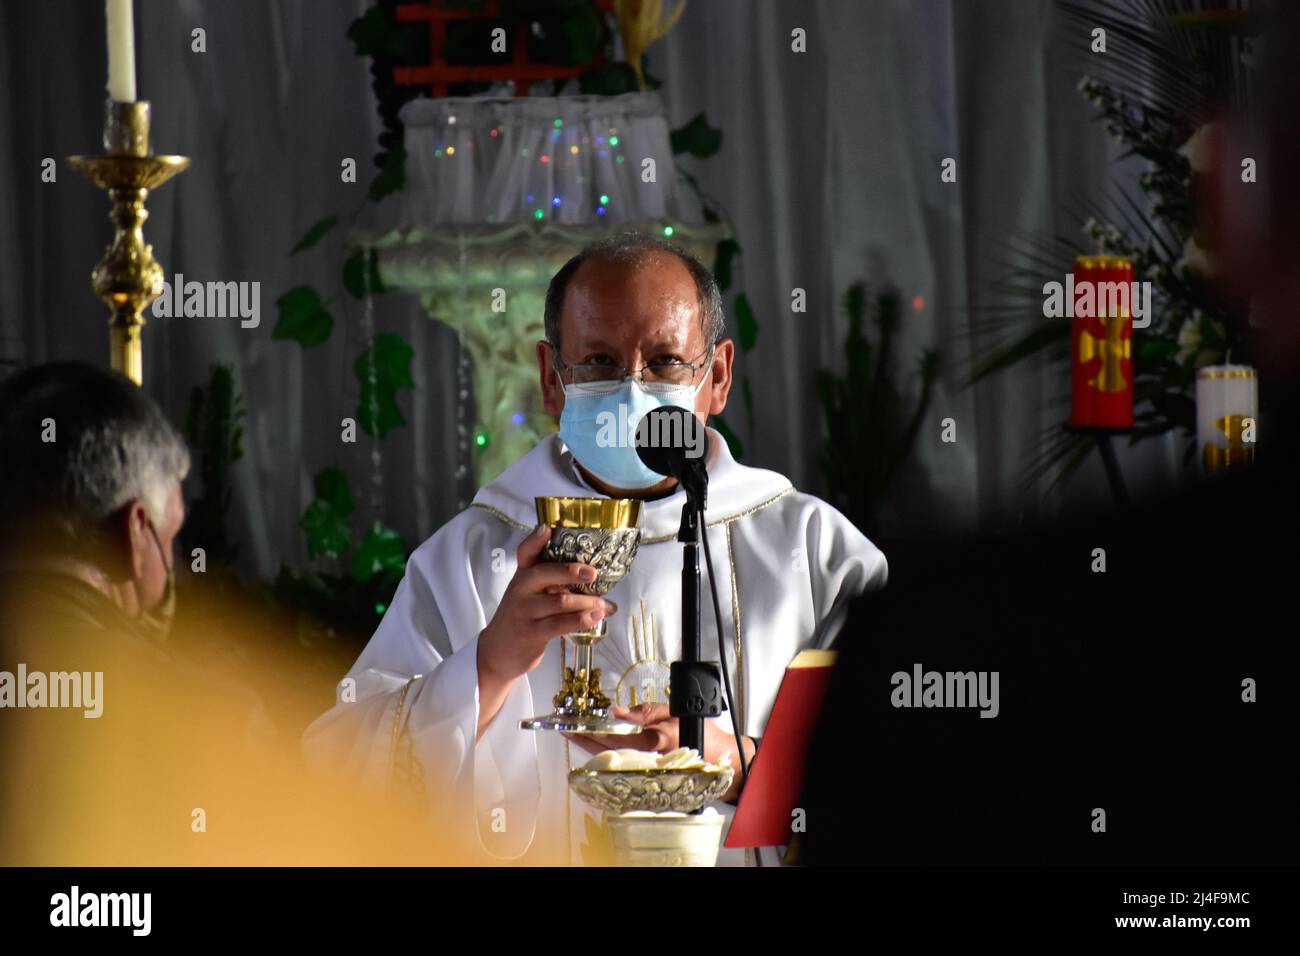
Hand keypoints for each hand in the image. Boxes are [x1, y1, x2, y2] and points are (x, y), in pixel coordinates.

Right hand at [477, 524, 617, 685]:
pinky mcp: (532, 633)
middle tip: (593, 572)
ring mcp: (525, 612)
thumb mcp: (528, 594)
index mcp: (522, 576)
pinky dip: (581, 620)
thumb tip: (591, 575)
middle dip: (571, 571)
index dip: (535, 539)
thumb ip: (550, 582)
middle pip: (545, 573)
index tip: (547, 528)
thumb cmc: (521, 618)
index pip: (525, 553)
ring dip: (588, 602)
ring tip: (606, 605)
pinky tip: (595, 618)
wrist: (497, 652)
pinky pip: (560, 624)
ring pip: (560, 601)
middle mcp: (521, 590)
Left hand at [565, 703, 755, 802]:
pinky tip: (598, 751)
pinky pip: (624, 768)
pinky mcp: (650, 778)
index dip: (594, 733)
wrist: (720, 758)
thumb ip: (646, 711)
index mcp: (657, 741)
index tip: (576, 726)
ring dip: (594, 751)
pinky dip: (609, 759)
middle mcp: (650, 760)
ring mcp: (649, 772)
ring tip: (578, 739)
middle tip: (568, 732)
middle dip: (586, 743)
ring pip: (614, 762)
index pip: (617, 738)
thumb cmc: (700, 733)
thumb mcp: (675, 712)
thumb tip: (618, 711)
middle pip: (609, 754)